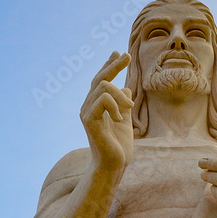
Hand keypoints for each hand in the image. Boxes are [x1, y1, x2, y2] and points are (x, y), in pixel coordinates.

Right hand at [80, 51, 133, 173]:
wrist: (114, 165)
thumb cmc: (119, 147)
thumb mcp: (125, 120)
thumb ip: (124, 104)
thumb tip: (126, 88)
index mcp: (96, 106)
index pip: (100, 80)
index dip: (109, 65)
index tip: (119, 52)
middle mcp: (88, 106)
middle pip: (99, 78)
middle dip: (113, 65)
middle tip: (127, 56)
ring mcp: (87, 112)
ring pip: (103, 86)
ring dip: (120, 95)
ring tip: (130, 109)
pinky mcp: (89, 119)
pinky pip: (102, 99)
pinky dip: (115, 106)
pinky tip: (120, 119)